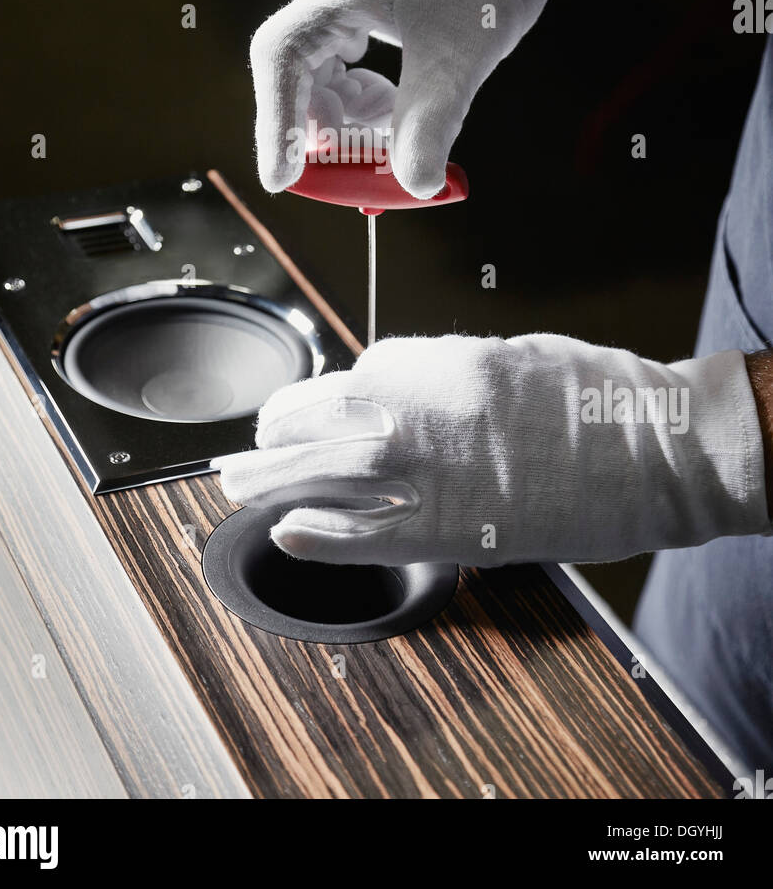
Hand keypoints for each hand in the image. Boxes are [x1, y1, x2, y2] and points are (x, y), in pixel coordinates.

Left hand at [214, 334, 769, 566]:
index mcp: (437, 361)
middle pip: (318, 421)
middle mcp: (418, 410)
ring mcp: (429, 472)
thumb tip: (400, 389)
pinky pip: (365, 534)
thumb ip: (445, 375)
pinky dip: (318, 534)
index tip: (315, 409)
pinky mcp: (451, 528)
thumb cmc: (593, 395)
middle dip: (275, 437)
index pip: (354, 374)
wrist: (654, 448)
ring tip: (238, 487)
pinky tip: (285, 533)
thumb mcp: (508, 358)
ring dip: (273, 481)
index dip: (330, 396)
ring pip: (323, 475)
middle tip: (245, 452)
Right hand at [250, 0, 597, 198]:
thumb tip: (414, 186)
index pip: (281, 59)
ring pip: (319, 74)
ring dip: (351, 117)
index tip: (280, 181)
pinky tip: (398, 107)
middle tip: (368, 176)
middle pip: (297, 74)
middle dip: (330, 130)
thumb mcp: (463, 58)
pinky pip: (339, 62)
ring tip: (399, 133)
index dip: (276, 123)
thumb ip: (430, 125)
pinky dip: (365, 97)